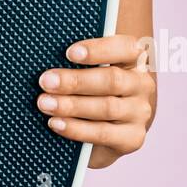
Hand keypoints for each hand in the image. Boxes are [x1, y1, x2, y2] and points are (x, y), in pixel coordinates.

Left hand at [36, 33, 155, 168]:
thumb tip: (46, 56)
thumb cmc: (91, 88)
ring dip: (71, 105)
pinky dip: (77, 129)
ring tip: (44, 103)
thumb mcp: (89, 70)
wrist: (108, 127)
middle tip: (45, 81)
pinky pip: (103, 133)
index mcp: (135, 59)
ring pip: (107, 107)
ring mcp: (140, 112)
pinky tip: (56, 123)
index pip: (125, 47)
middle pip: (112, 80)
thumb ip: (78, 62)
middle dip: (75, 81)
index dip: (98, 49)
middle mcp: (142, 84)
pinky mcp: (133, 138)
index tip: (69, 53)